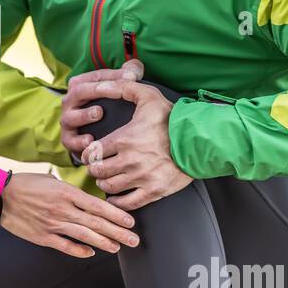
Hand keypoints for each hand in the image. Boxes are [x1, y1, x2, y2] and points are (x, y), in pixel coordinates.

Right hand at [0, 172, 137, 257]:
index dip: (117, 215)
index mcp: (66, 192)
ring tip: (118, 247)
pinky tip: (92, 252)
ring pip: (85, 236)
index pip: (98, 206)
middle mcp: (63, 209)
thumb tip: (85, 199)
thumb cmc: (25, 183)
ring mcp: (53, 224)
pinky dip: (80, 250)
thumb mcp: (51, 180)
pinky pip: (65, 246)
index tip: (130, 222)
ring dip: (104, 242)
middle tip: (134, 240)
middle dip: (118, 232)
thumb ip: (69, 190)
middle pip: (97, 223)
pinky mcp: (42, 236)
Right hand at [60, 59, 144, 160]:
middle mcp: (70, 102)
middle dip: (96, 90)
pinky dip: (79, 140)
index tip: (131, 77)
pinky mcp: (68, 140)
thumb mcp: (117, 90)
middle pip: (78, 91)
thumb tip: (134, 70)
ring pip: (70, 116)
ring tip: (99, 113)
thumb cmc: (106, 108)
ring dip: (84, 114)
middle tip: (115, 92)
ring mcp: (67, 120)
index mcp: (80, 86)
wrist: (95, 138)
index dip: (112, 76)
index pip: (94, 76)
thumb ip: (128, 75)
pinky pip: (69, 140)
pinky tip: (91, 140)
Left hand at [80, 80, 192, 209]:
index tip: (91, 154)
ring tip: (107, 179)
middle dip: (94, 169)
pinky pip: (127, 203)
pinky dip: (118, 201)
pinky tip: (117, 197)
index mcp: (124, 138)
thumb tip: (100, 84)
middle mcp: (130, 160)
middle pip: (97, 171)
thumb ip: (122, 87)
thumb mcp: (147, 95)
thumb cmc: (172, 117)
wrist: (200, 139)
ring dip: (104, 183)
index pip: (92, 152)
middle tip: (98, 167)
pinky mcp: (154, 191)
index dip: (87, 154)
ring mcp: (142, 177)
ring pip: (109, 187)